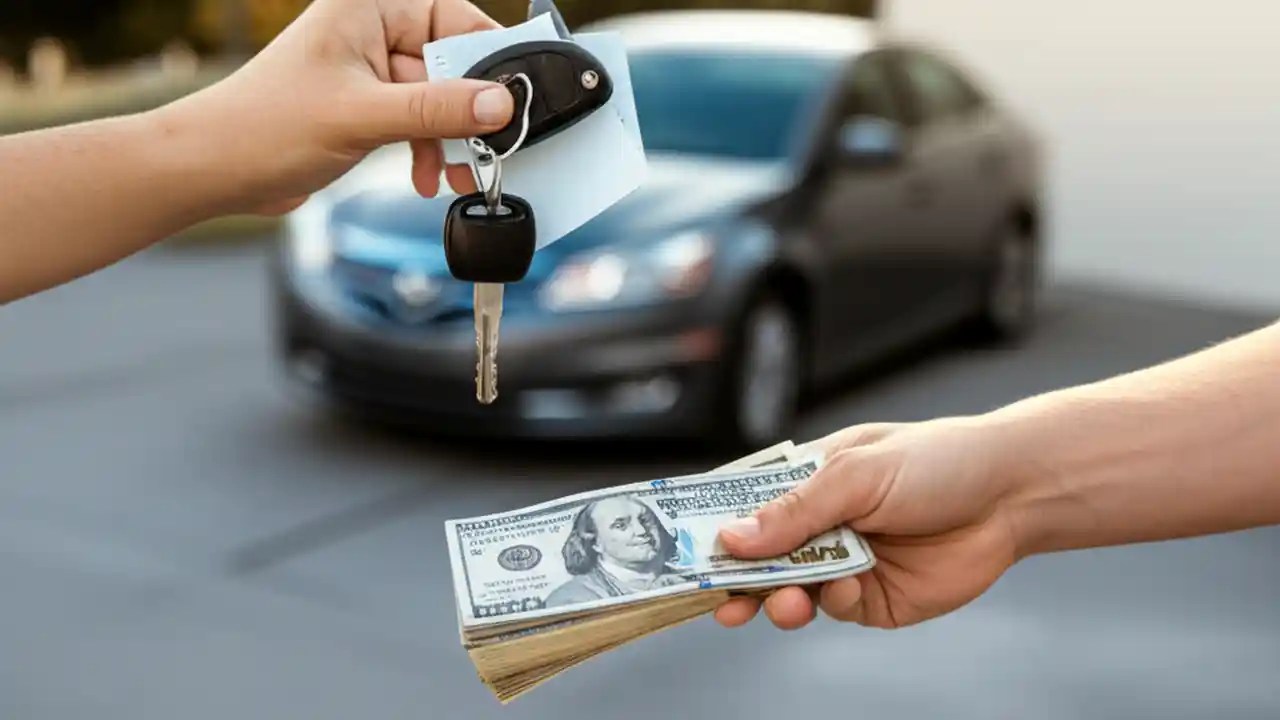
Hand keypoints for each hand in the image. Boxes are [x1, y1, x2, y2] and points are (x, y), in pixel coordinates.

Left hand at [168, 0, 514, 214]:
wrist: (214, 170)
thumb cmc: (264, 126)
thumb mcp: (362, 116)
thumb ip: (436, 109)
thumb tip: (499, 103)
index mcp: (369, 8)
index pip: (454, 18)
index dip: (488, 57)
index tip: (516, 94)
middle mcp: (371, 32)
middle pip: (450, 65)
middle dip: (468, 113)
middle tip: (489, 147)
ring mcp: (368, 72)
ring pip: (437, 101)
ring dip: (449, 141)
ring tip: (457, 174)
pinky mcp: (364, 108)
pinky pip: (417, 124)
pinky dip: (426, 151)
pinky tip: (425, 178)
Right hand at [714, 417, 1024, 629]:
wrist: (1013, 495)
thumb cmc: (936, 462)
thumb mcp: (855, 474)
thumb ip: (793, 511)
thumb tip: (731, 539)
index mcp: (805, 480)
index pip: (742, 504)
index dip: (709, 525)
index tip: (677, 548)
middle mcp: (817, 523)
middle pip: (757, 556)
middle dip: (734, 577)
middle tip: (715, 597)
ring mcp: (843, 562)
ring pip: (789, 589)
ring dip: (778, 598)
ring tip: (784, 601)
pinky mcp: (872, 599)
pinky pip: (833, 609)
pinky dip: (829, 604)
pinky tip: (843, 589)